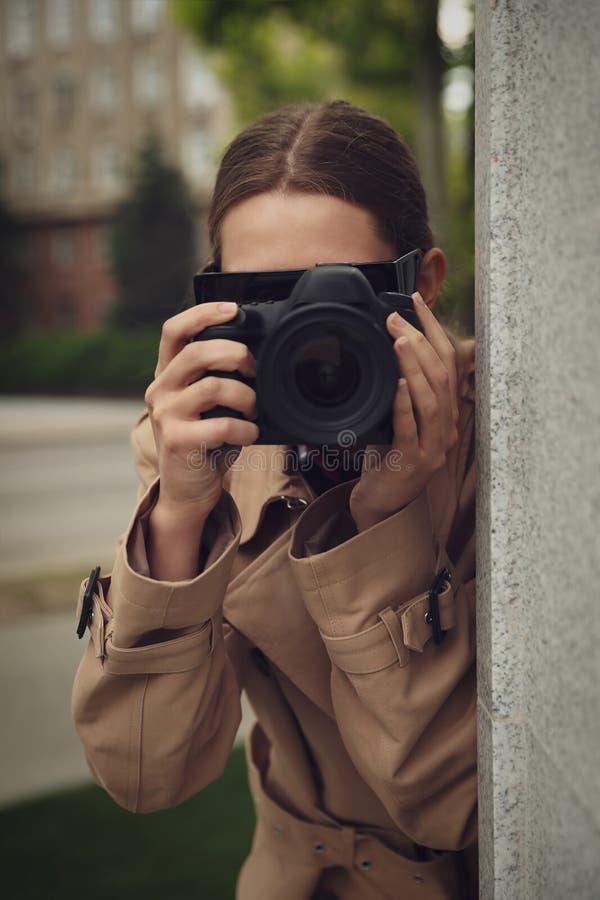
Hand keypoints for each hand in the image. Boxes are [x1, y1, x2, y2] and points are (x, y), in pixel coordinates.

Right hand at [144, 301, 258, 527]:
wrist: (187, 489)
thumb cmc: (206, 441)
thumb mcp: (209, 404)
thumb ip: (218, 378)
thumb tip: (257, 357)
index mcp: (168, 375)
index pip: (174, 331)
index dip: (202, 314)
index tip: (232, 309)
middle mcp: (160, 390)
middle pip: (196, 352)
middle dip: (235, 354)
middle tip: (254, 370)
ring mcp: (166, 415)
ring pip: (212, 387)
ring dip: (246, 396)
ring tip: (254, 410)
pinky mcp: (177, 441)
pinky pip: (220, 424)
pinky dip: (244, 428)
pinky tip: (248, 435)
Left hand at [349, 292, 458, 531]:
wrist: (380, 505)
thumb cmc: (386, 460)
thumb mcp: (397, 419)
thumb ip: (400, 390)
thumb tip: (386, 347)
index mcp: (445, 414)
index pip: (447, 362)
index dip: (434, 330)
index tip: (417, 302)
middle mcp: (445, 428)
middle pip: (442, 375)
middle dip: (421, 340)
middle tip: (397, 317)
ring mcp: (433, 447)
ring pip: (431, 398)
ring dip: (415, 364)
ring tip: (399, 339)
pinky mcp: (413, 462)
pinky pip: (411, 428)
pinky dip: (405, 403)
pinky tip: (398, 383)